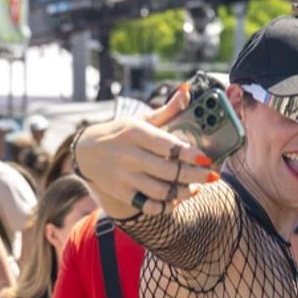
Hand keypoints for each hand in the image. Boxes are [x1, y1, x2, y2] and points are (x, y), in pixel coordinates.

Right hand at [70, 83, 218, 217]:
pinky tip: (175, 200)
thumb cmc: (121, 133)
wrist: (86, 152)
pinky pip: (147, 205)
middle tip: (211, 176)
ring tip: (195, 188)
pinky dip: (165, 206)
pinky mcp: (120, 192)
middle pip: (169, 171)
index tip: (207, 159)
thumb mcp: (141, 120)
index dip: (191, 155)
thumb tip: (187, 91)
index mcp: (135, 132)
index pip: (168, 146)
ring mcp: (123, 175)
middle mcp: (128, 155)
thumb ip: (167, 111)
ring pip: (161, 191)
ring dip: (183, 193)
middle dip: (195, 176)